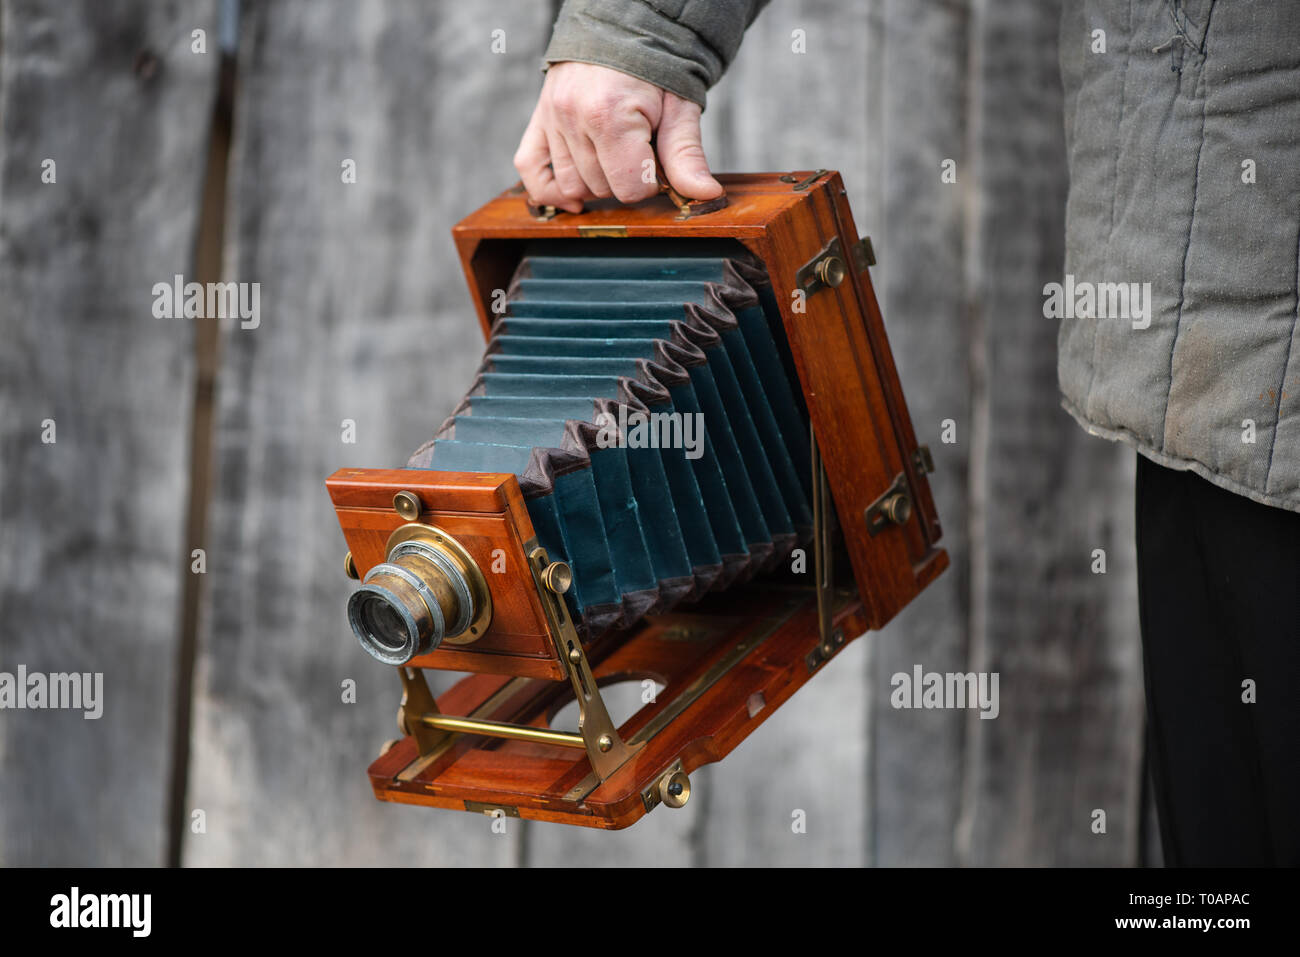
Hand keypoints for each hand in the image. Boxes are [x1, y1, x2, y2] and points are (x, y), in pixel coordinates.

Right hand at [513, 61, 722, 213]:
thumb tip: (706, 194)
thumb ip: (686, 155)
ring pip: (572, 185)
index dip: (650, 183)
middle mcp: (574, 117)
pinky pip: (529, 167)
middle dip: (626, 179)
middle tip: (640, 151)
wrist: (626, 27)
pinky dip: (548, 189)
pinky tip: (572, 198)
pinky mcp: (539, 117)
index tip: (658, 161)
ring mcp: (552, 117)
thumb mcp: (680, 108)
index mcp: (610, 115)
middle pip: (602, 189)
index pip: (630, 188)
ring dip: (597, 181)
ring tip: (615, 156)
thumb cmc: (657, 67)